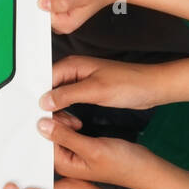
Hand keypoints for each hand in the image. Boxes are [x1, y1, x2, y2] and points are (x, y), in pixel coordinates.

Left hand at [38, 118, 151, 188]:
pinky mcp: (80, 150)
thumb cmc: (123, 163)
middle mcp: (65, 163)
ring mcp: (73, 157)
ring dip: (62, 124)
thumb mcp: (92, 148)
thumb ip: (65, 137)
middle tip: (69, 118)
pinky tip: (78, 124)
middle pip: (47, 138)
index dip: (46, 125)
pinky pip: (66, 135)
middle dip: (54, 124)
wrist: (144, 167)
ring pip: (56, 134)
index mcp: (63, 166)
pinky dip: (70, 127)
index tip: (53, 112)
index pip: (43, 141)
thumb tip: (42, 125)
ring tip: (75, 122)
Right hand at [41, 56, 161, 113]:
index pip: (45, 79)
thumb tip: (45, 101)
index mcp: (73, 64)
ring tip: (61, 123)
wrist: (151, 88)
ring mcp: (81, 81)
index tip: (37, 112)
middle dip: (47, 105)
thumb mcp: (95, 91)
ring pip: (59, 96)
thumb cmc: (129, 84)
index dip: (39, 96)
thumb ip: (68, 94)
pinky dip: (67, 111)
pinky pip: (70, 100)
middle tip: (49, 122)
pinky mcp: (88, 90)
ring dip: (57, 110)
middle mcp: (74, 71)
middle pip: (49, 88)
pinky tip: (70, 121)